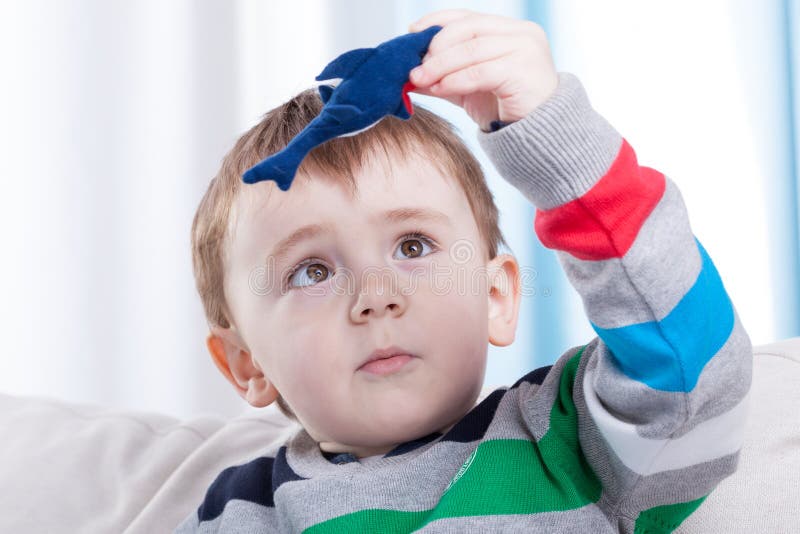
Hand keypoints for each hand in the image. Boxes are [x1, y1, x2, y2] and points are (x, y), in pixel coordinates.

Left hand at [408, 9, 557, 131]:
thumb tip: (410, 74)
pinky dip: (456, 79)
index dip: (437, 22)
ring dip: (440, 65)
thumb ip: (443, 77)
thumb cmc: (506, 108)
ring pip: (472, 50)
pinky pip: (481, 71)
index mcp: (510, 30)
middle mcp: (521, 33)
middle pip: (468, 30)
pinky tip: (439, 88)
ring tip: (420, 79)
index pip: (468, 17)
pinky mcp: (524, 70)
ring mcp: (526, 49)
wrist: (538, 135)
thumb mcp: (469, 88)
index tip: (411, 33)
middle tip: (414, 67)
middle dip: (436, 48)